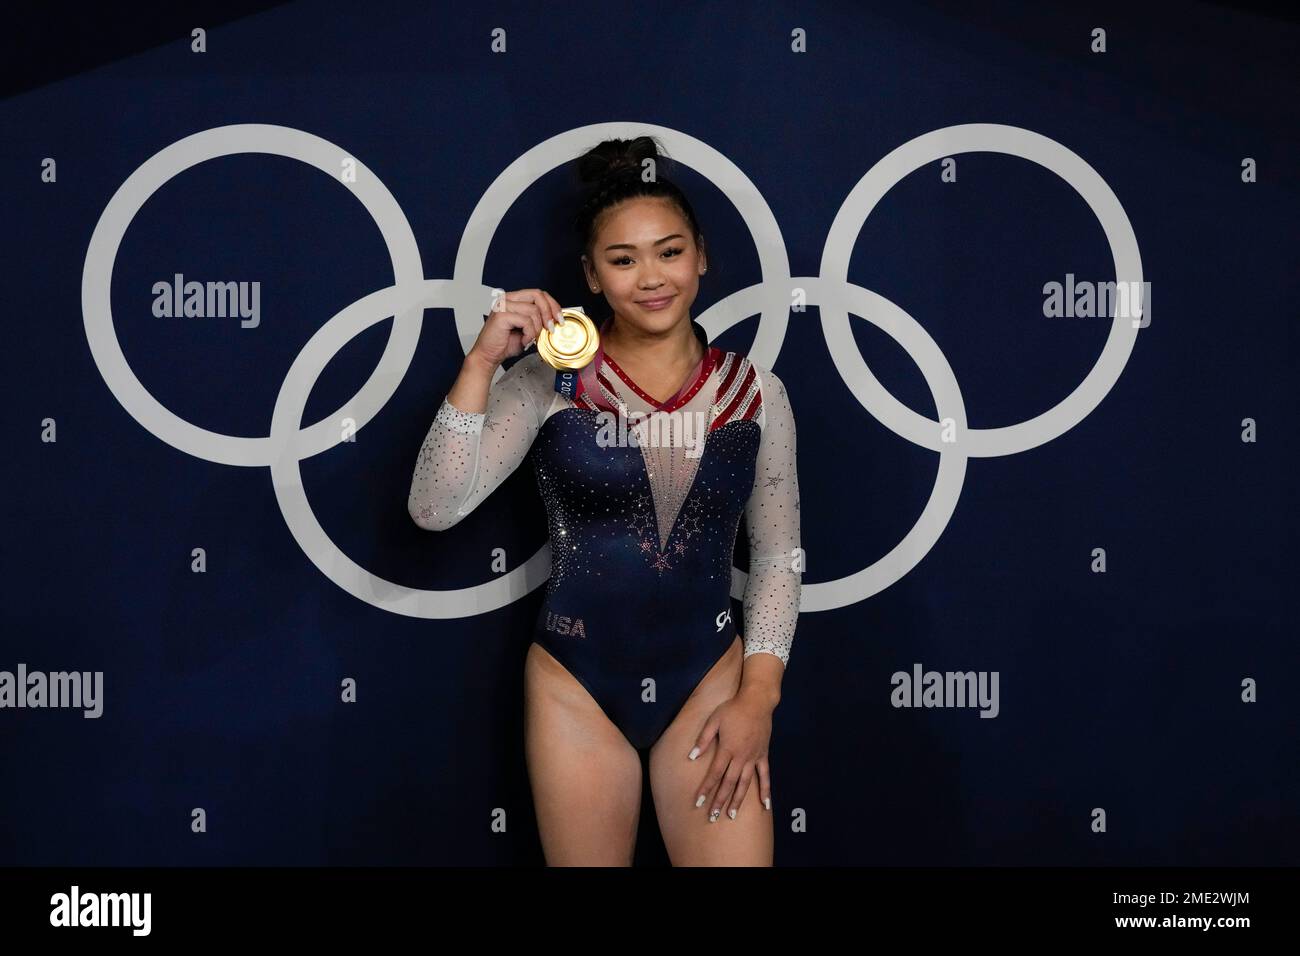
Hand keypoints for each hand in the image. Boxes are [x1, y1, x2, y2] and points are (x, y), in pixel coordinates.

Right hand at [467, 288, 565, 368]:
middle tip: (551, 328)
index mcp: (514, 299)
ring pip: (533, 311)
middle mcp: (508, 299)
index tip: (559, 318)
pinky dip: (529, 334)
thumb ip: (539, 320)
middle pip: (537, 295)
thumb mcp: (528, 329)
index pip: (539, 293)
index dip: (553, 304)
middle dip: (549, 312)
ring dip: (537, 328)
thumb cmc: (505, 344)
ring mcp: (503, 305)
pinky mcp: (501, 315)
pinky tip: (523, 340)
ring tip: (531, 338)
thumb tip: (556, 319)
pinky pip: (526, 321)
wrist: (489, 356)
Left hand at [688, 689, 774, 821]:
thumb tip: (691, 756)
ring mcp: (753, 758)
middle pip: (728, 784)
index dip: (705, 789)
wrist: (757, 702)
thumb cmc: (733, 709)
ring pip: (744, 784)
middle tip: (712, 817)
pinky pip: (765, 777)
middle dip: (719, 801)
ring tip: (731, 815)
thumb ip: (703, 740)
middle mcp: (741, 757)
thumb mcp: (714, 720)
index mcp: (727, 749)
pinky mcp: (763, 756)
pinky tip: (765, 805)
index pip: (714, 774)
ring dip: (737, 800)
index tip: (698, 802)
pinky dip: (765, 792)